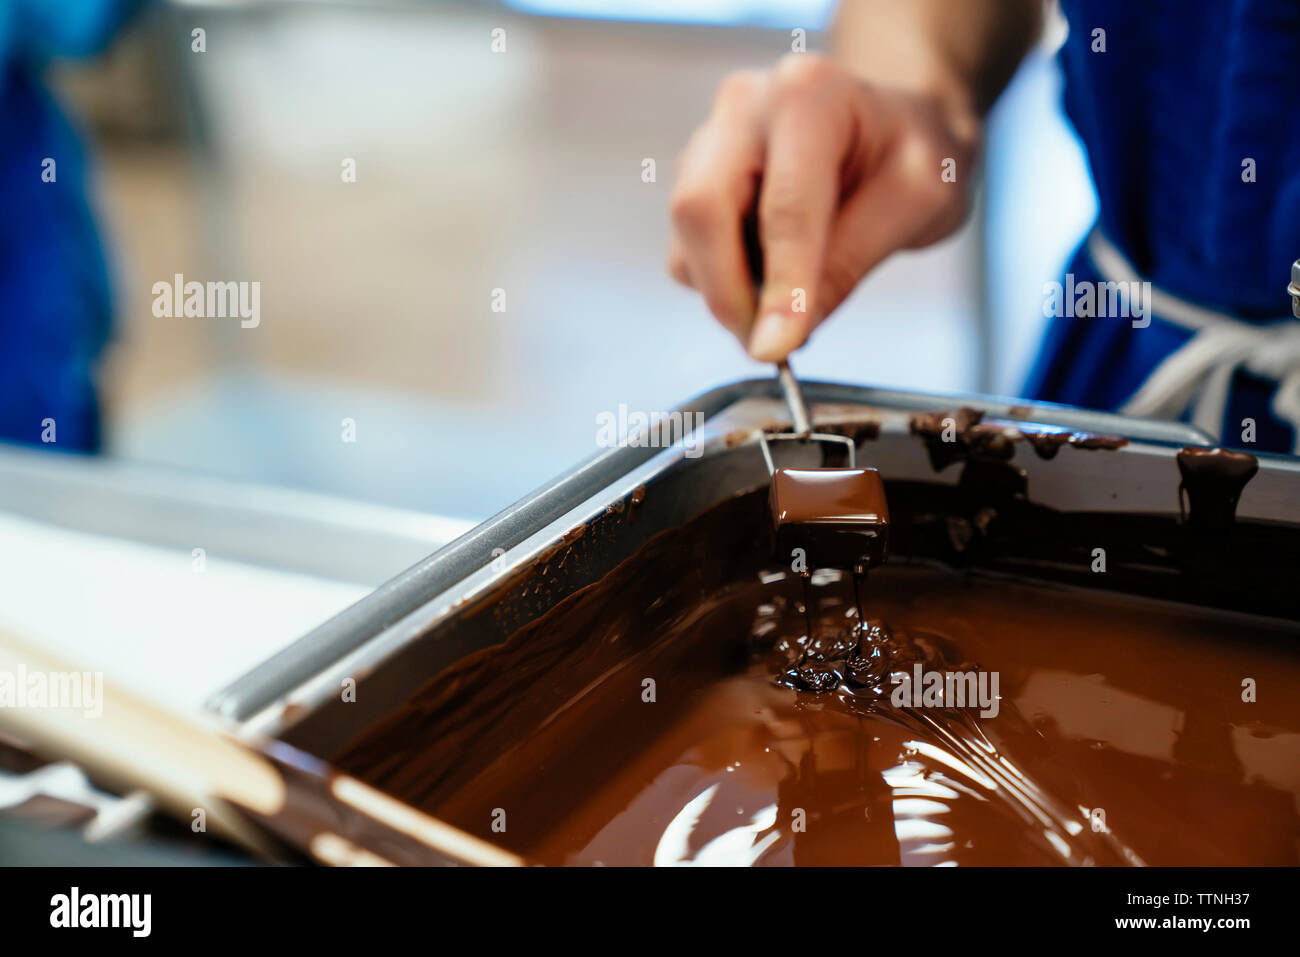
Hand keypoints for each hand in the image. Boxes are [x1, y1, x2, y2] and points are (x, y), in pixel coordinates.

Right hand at [667, 54, 979, 361]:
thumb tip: (784, 335)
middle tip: (768, 344)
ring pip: (687, 235)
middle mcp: (745, 105)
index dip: (779, 286)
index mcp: (811, 94)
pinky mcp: (695, 176)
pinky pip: (688, 246)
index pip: (784, 206)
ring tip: (790, 300)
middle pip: (700, 208)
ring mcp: (711, 137)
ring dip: (727, 289)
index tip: (777, 349)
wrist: (898, 122)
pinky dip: (723, 279)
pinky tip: (772, 273)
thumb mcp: (919, 204)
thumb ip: (849, 263)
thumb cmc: (916, 152)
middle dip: (728, 291)